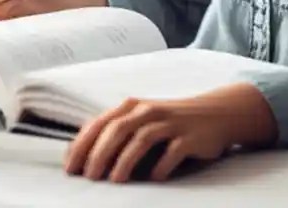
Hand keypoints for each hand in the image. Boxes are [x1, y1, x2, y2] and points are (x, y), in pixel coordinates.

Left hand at [64, 83, 277, 182]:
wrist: (216, 113)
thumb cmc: (170, 122)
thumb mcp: (141, 121)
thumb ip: (115, 133)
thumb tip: (83, 158)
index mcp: (130, 106)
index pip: (99, 123)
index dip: (82, 145)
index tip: (71, 167)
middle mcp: (147, 110)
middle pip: (117, 129)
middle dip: (100, 153)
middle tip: (89, 176)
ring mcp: (170, 122)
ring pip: (142, 138)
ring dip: (126, 160)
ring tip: (115, 180)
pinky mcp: (190, 136)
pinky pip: (173, 151)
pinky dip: (161, 165)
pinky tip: (153, 179)